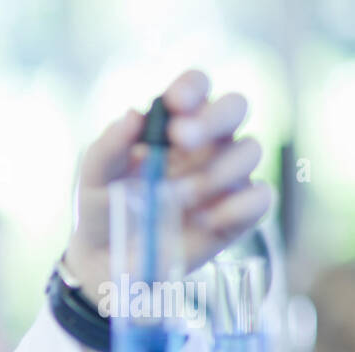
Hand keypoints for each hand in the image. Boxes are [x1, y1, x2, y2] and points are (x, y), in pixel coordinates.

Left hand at [64, 69, 271, 304]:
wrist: (107, 262)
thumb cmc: (104, 208)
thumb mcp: (94, 179)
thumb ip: (108, 147)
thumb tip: (133, 115)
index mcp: (173, 124)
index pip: (196, 87)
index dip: (191, 87)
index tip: (174, 103)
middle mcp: (207, 143)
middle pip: (235, 106)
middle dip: (214, 118)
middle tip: (182, 139)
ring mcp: (226, 176)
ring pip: (251, 149)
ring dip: (217, 169)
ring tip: (179, 196)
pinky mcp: (238, 212)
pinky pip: (261, 198)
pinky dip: (238, 207)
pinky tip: (206, 220)